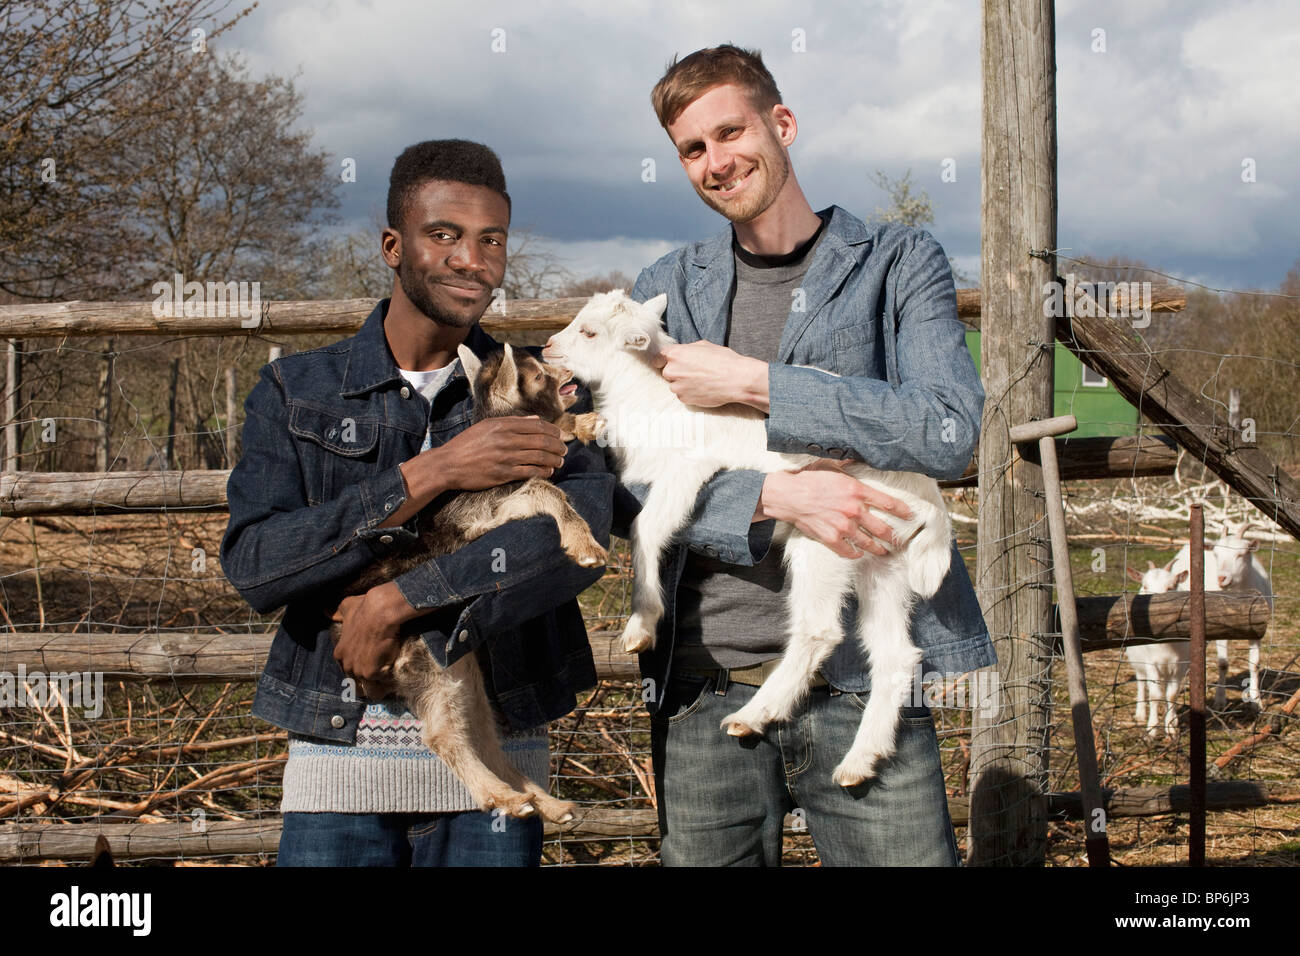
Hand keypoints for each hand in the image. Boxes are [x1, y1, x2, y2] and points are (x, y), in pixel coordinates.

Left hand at [331, 583, 415, 682]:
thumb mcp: (346, 607)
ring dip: (377, 689)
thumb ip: (337, 613)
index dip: (358, 669)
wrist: (380, 612)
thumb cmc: (364, 608)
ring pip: (367, 689)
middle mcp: (346, 664)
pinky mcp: (371, 673)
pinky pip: (381, 686)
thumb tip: (326, 611)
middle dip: (366, 683)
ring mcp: (358, 671)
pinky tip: (395, 679)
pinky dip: (388, 684)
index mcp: (340, 652)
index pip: (346, 669)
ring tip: (387, 687)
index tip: (369, 667)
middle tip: (379, 679)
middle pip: (355, 683)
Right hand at [389, 416, 569, 525]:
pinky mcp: (504, 473)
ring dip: (554, 459)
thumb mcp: (488, 426)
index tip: (560, 436)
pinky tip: (549, 471)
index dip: (553, 431)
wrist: (448, 464)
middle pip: (542, 441)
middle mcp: (506, 439)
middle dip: (558, 446)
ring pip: (539, 456)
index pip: (538, 426)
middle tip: (564, 450)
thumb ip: (512, 422)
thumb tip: (535, 420)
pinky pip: (530, 471)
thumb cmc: (468, 444)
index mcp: (503, 425)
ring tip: (560, 461)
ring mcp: (506, 457)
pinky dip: (543, 471)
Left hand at [653, 341, 768, 410]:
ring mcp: (677, 386)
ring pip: (675, 385)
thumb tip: (682, 353)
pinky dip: (690, 393)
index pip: (659, 357)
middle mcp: (672, 370)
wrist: (736, 379)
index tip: (666, 363)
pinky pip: (682, 395)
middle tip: (694, 372)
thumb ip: (687, 350)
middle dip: (677, 372)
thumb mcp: (704, 346)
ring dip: (683, 383)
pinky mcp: (684, 399)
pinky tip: (703, 389)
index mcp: (675, 354)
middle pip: (667, 372)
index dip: (663, 360)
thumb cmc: (723, 360)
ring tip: (701, 381)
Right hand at [756, 464, 912, 558]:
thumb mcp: (830, 466)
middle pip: (882, 528)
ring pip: (867, 543)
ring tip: (884, 552)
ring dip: (878, 549)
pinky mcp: (830, 538)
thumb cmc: (807, 479)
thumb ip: (847, 465)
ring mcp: (842, 526)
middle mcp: (853, 510)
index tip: (910, 516)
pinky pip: (847, 551)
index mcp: (856, 490)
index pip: (888, 503)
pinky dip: (854, 554)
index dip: (903, 511)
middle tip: (899, 541)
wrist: (787, 495)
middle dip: (894, 536)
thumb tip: (856, 458)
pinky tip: (858, 555)